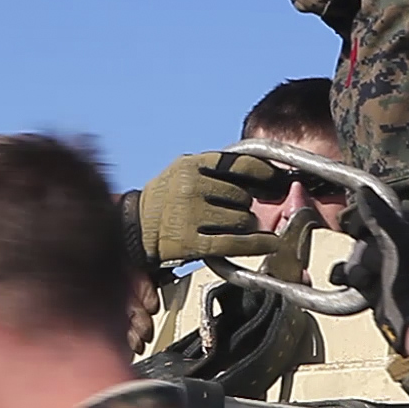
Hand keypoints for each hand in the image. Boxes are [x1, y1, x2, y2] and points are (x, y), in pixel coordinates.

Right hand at [127, 152, 284, 264]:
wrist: (133, 227)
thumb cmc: (165, 198)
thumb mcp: (182, 171)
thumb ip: (213, 169)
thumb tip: (258, 175)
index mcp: (190, 165)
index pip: (237, 164)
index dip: (262, 171)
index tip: (275, 177)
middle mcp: (190, 187)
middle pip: (242, 196)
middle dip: (245, 205)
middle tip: (238, 211)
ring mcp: (190, 215)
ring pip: (241, 219)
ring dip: (247, 225)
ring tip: (237, 226)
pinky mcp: (190, 242)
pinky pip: (234, 243)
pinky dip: (256, 244)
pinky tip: (269, 243)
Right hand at [328, 188, 408, 354]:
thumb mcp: (395, 241)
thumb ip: (379, 215)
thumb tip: (363, 191)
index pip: (382, 213)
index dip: (367, 218)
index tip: (356, 225)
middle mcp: (402, 249)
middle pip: (366, 236)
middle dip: (363, 250)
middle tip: (371, 262)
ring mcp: (389, 268)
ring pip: (358, 256)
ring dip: (356, 268)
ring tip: (366, 279)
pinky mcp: (375, 285)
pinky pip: (353, 273)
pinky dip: (349, 278)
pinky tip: (354, 284)